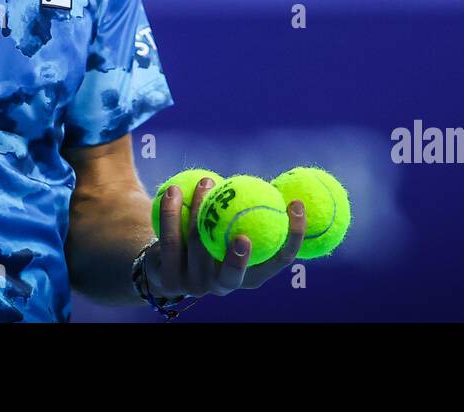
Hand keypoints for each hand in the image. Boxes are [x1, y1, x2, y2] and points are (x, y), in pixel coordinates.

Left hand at [141, 176, 305, 298]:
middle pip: (232, 276)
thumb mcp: (235, 220)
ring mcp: (195, 286)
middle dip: (238, 260)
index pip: (279, 261)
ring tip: (207, 181)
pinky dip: (171, 213)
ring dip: (201, 209)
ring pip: (197, 247)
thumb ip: (252, 207)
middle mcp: (224, 286)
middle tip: (242, 236)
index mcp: (251, 275)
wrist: (166, 257)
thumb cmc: (211, 231)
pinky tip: (174, 189)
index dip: (294, 236)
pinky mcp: (169, 280)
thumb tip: (284, 176)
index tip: (297, 204)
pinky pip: (170, 241)